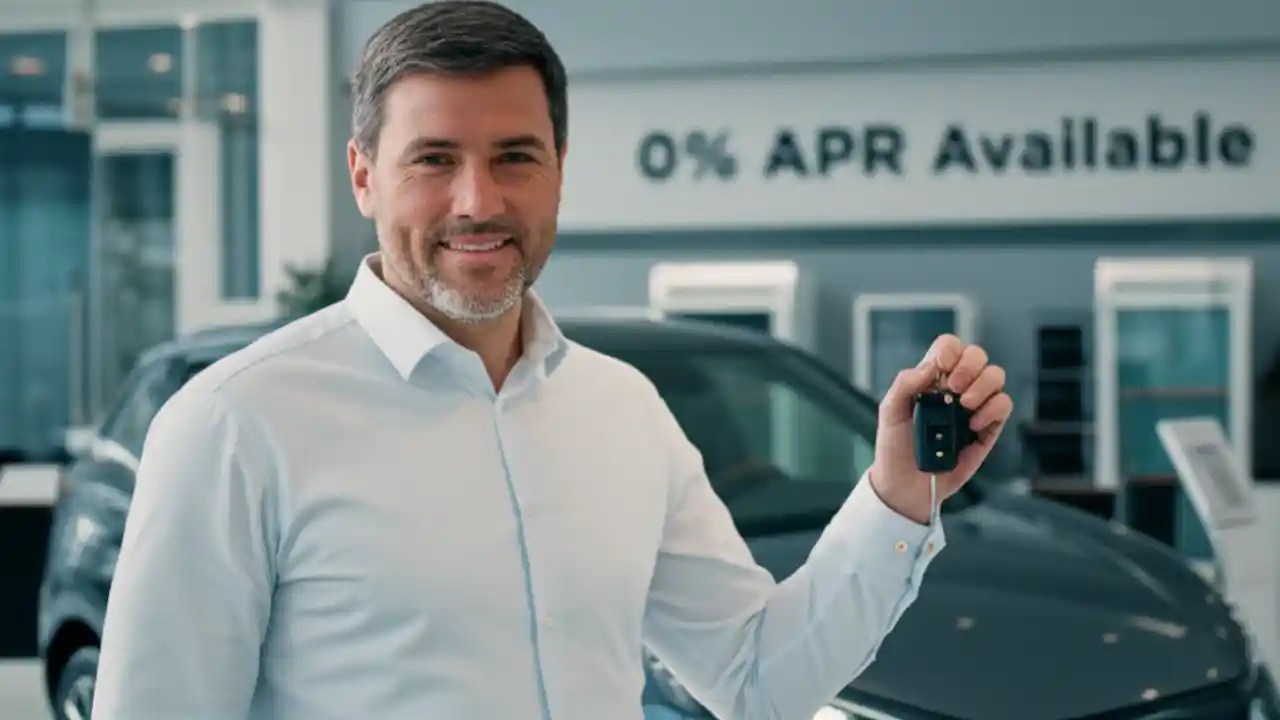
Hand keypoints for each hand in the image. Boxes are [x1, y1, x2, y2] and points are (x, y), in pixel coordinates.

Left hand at [869, 334, 1012, 523]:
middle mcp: (956, 389)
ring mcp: (974, 407)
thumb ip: (905, 383)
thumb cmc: (895, 447)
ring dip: (983, 385)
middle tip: (953, 388)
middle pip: (977, 356)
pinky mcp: (988, 428)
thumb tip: (932, 366)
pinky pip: (1004, 405)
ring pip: (996, 376)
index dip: (951, 349)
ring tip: (964, 405)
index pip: (949, 347)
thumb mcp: (890, 411)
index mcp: (931, 379)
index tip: (942, 365)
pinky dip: (993, 409)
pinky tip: (974, 424)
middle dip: (969, 366)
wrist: (906, 484)